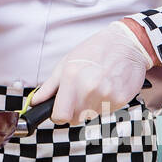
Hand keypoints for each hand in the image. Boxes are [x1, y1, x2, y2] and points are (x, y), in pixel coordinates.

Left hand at [31, 22, 151, 124]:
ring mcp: (106, 95)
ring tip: (95, 86)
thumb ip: (49, 86)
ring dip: (89, 106)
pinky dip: (104, 103)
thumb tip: (35, 102)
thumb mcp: (66, 62)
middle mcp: (88, 88)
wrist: (126, 43)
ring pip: (90, 115)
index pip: (60, 116)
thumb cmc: (95, 50)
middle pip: (75, 118)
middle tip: (79, 93)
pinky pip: (105, 111)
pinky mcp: (120, 99)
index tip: (59, 110)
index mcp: (71, 77)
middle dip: (73, 110)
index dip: (58, 115)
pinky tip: (106, 87)